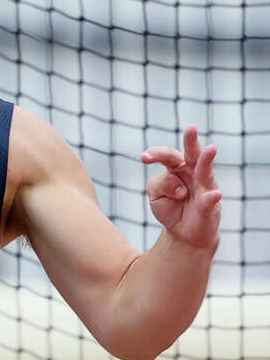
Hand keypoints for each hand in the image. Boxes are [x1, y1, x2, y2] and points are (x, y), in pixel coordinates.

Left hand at [140, 125, 221, 248]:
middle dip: (191, 141)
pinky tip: (215, 194)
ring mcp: (204, 186)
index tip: (144, 157)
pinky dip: (212, 196)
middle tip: (190, 128)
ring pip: (205, 171)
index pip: (168, 155)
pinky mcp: (210, 204)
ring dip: (207, 160)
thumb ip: (160, 183)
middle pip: (192, 154)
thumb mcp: (155, 193)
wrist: (182, 231)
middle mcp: (193, 172)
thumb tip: (178, 186)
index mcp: (177, 167)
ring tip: (211, 149)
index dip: (156, 154)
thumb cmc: (169, 206)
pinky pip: (210, 199)